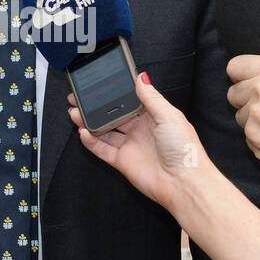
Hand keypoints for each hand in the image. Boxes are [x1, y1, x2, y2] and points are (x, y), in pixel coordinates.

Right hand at [68, 73, 208, 215]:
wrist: (183, 183)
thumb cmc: (184, 150)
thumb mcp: (170, 116)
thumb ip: (151, 97)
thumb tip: (141, 77)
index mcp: (154, 117)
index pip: (129, 101)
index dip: (114, 93)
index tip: (100, 85)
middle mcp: (140, 130)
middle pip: (113, 115)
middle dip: (96, 107)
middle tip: (80, 98)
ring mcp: (130, 146)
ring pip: (104, 131)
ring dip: (89, 122)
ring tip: (74, 112)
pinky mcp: (122, 162)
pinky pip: (102, 149)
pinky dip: (91, 141)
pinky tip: (83, 132)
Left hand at [225, 55, 259, 183]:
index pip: (235, 66)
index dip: (239, 77)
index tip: (244, 83)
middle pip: (233, 93)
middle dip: (246, 102)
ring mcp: (255, 113)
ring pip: (240, 116)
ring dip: (253, 123)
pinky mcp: (253, 135)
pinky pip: (247, 136)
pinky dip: (259, 139)